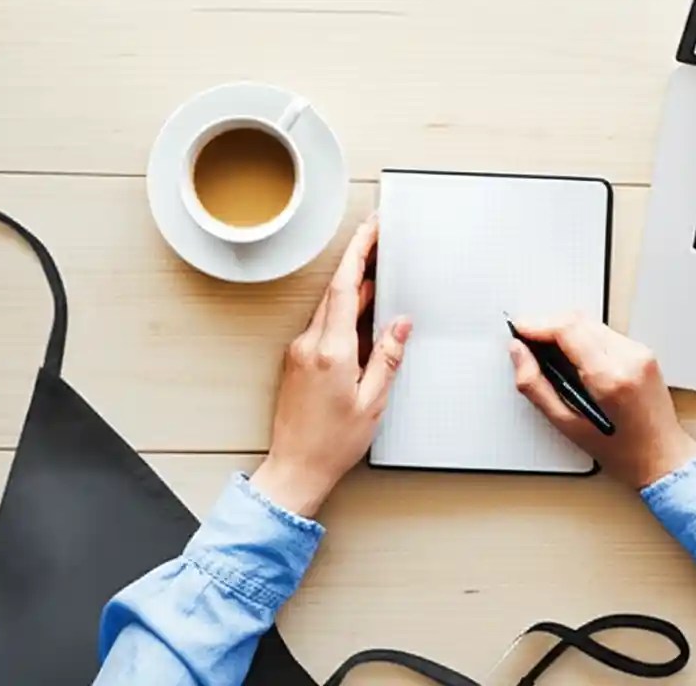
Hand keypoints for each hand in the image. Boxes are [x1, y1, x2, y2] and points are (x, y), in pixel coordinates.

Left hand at [252, 213, 412, 516]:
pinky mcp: (297, 360)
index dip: (358, 252)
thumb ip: (388, 358)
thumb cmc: (334, 443)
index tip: (371, 229)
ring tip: (379, 277)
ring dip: (352, 290)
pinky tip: (362, 316)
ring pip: (329, 308)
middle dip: (358, 263)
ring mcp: (299, 351)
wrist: (295, 468)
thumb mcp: (373, 401)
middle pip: (336, 291)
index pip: (344, 288)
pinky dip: (343, 314)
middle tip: (381, 242)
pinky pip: (323, 326)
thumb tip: (400, 324)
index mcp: (331, 351)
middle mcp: (310, 345)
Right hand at [508, 314, 695, 488]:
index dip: (537, 324)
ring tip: (549, 353)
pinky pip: (606, 333)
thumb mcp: (568, 426)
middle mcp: (629, 358)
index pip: (567, 329)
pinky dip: (585, 339)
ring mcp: (640, 353)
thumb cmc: (622, 451)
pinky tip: (575, 359)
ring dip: (566, 331)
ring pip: (592, 323)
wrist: (662, 457)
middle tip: (528, 342)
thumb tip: (519, 355)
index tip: (519, 329)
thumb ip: (537, 387)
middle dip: (548, 325)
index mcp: (610, 377)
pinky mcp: (644, 352)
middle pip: (579, 320)